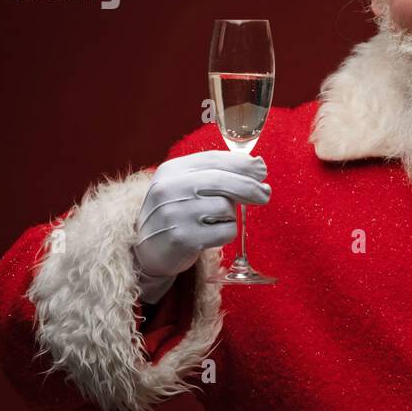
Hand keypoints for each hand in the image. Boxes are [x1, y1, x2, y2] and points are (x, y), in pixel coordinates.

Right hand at [133, 151, 270, 298]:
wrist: (146, 252)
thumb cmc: (176, 214)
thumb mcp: (185, 186)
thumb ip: (215, 173)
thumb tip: (257, 165)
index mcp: (171, 170)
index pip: (213, 159)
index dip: (242, 163)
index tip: (261, 169)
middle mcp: (169, 189)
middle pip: (222, 181)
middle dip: (250, 186)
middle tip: (265, 194)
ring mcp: (174, 214)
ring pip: (225, 207)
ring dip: (231, 215)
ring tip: (215, 221)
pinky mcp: (183, 238)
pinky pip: (225, 231)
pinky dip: (227, 233)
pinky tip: (212, 234)